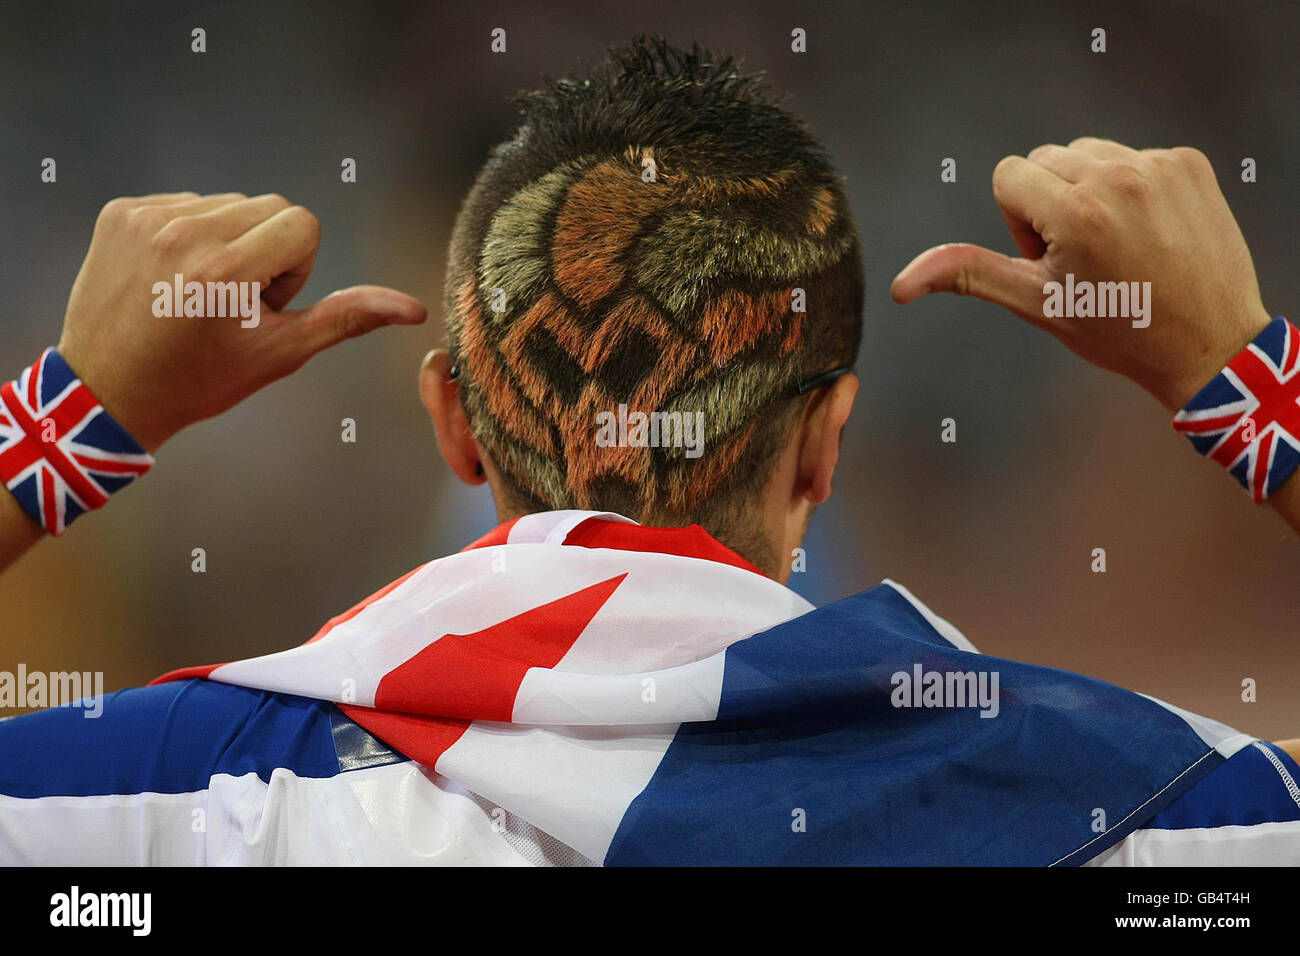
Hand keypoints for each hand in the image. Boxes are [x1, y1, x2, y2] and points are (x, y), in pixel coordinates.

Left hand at [55, 192, 426, 451]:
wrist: (109, 391)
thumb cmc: (200, 379)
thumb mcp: (280, 354)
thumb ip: (346, 318)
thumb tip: (413, 308)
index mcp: (225, 270)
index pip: (302, 224)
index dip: (295, 268)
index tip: (262, 305)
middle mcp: (182, 233)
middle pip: (268, 207)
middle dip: (266, 251)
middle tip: (233, 302)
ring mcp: (145, 218)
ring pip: (228, 202)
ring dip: (227, 240)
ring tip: (199, 291)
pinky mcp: (120, 211)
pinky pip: (185, 202)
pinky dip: (189, 233)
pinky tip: (172, 277)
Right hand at [890, 138, 1271, 411]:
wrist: (1208, 344)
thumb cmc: (1116, 329)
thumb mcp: (1034, 303)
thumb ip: (966, 274)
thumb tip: (900, 285)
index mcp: (1075, 212)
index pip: (1008, 175)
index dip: (1019, 221)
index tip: (1052, 258)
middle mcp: (1118, 178)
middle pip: (1046, 160)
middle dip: (1050, 203)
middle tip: (1085, 257)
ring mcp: (1160, 167)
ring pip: (1089, 152)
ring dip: (1090, 190)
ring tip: (1117, 244)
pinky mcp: (1190, 163)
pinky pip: (1134, 155)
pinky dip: (1132, 186)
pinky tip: (1148, 232)